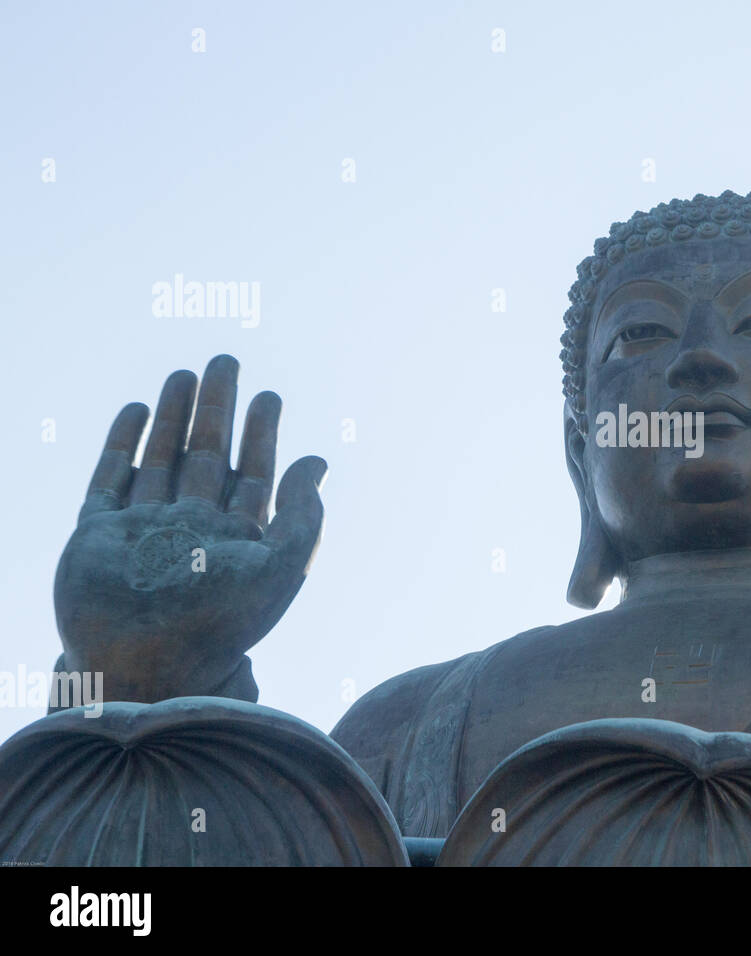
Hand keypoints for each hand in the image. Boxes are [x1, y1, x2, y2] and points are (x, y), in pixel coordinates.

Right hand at [53, 354, 326, 702]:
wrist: (142, 663)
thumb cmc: (219, 622)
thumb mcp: (280, 568)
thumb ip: (303, 516)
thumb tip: (318, 463)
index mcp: (235, 542)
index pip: (254, 476)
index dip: (263, 434)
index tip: (269, 395)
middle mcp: (191, 532)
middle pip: (207, 456)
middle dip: (218, 410)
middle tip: (226, 361)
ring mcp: (143, 531)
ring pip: (161, 459)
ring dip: (173, 417)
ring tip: (185, 373)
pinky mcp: (96, 535)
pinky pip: (110, 479)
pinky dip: (122, 444)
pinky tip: (136, 410)